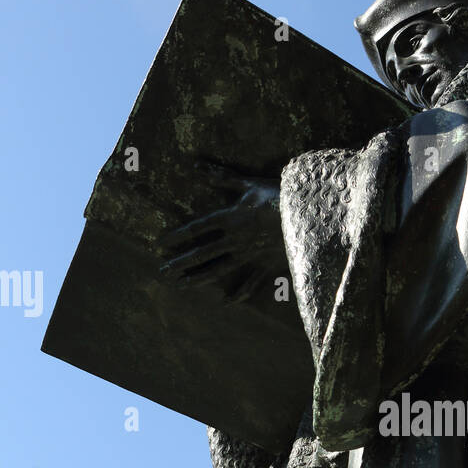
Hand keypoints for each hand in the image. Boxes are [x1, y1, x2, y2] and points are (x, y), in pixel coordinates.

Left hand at [158, 161, 284, 302]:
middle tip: (163, 271)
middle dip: (181, 262)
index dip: (177, 235)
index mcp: (229, 218)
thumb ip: (221, 178)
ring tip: (182, 284)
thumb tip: (196, 165)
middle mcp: (234, 239)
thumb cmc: (278, 196)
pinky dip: (238, 294)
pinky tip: (226, 302)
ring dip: (199, 278)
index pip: (196, 228)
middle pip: (202, 252)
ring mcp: (248, 255)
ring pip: (219, 269)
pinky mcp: (265, 265)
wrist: (306, 216)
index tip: (160, 243)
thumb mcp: (248, 184)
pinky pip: (249, 283)